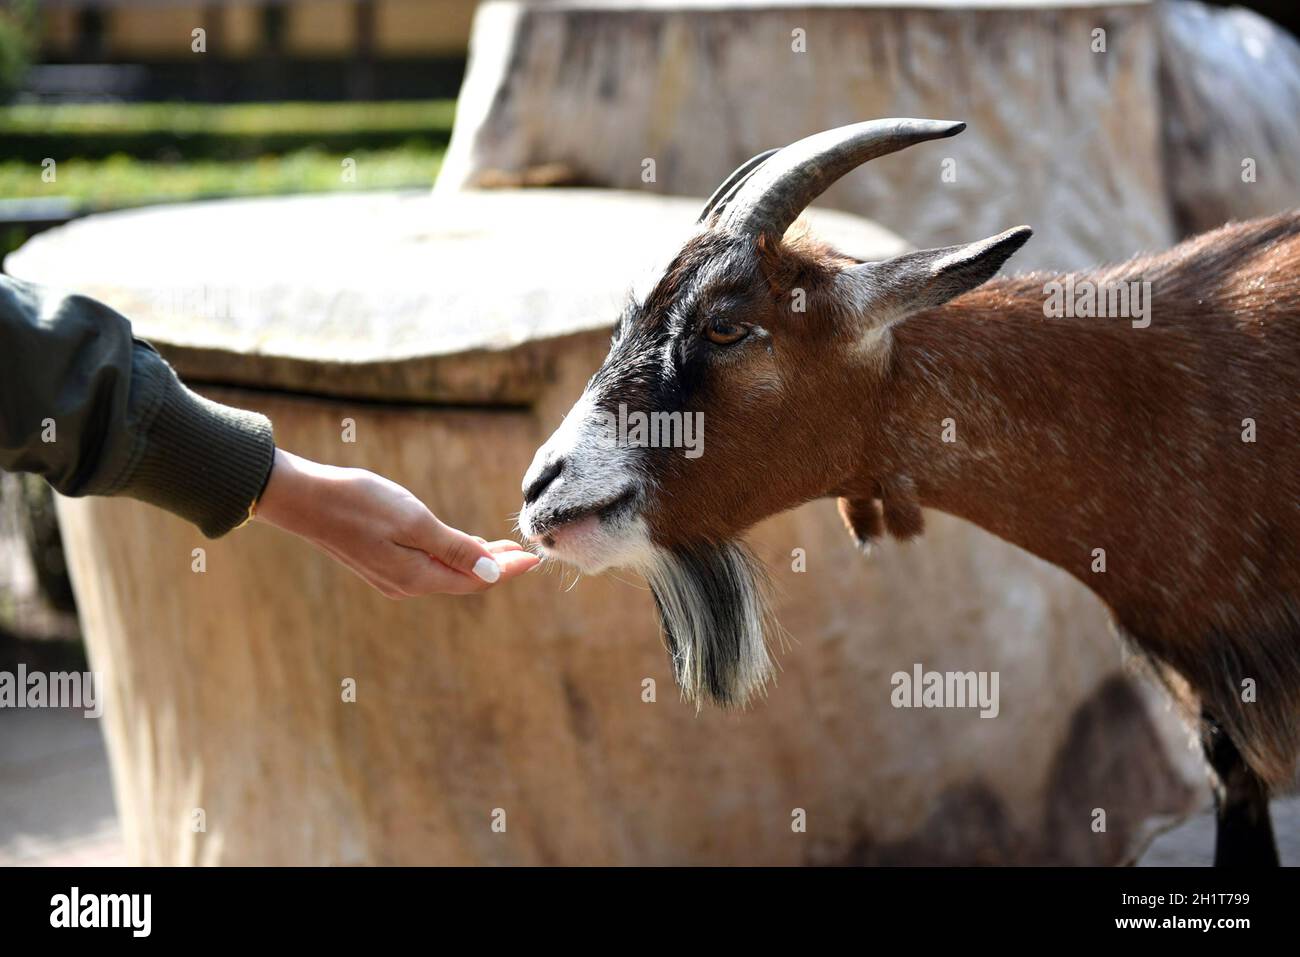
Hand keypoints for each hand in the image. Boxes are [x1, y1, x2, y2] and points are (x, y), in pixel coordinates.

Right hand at [253, 448, 538, 597]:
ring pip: (445, 574)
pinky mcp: (380, 564)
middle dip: (496, 567)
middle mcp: (406, 584)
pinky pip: (427, 567)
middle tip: (526, 553)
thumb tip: (493, 573)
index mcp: (417, 576)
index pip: (476, 580)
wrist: (303, 498)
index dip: (508, 569)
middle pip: (463, 581)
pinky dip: (451, 557)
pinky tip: (461, 544)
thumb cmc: (359, 503)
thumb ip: (455, 548)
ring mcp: (391, 577)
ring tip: (502, 549)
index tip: (536, 559)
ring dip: (475, 561)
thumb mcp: (414, 521)